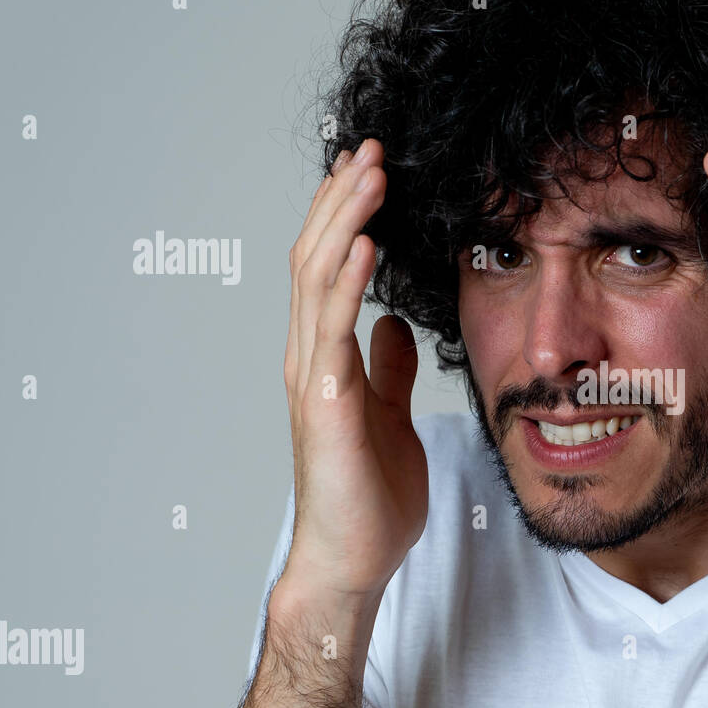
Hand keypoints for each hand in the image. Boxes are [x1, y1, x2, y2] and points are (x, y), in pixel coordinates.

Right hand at [280, 138, 428, 614]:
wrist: (352, 560)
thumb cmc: (369, 496)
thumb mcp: (390, 416)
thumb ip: (389, 370)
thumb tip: (396, 326)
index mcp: (327, 357)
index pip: (329, 269)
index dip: (346, 217)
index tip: (370, 171)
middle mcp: (311, 357)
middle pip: (317, 258)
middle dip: (343, 199)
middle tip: (370, 148)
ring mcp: (312, 377)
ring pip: (318, 279)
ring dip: (345, 220)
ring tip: (370, 171)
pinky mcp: (326, 404)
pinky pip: (333, 329)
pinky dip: (347, 280)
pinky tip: (367, 242)